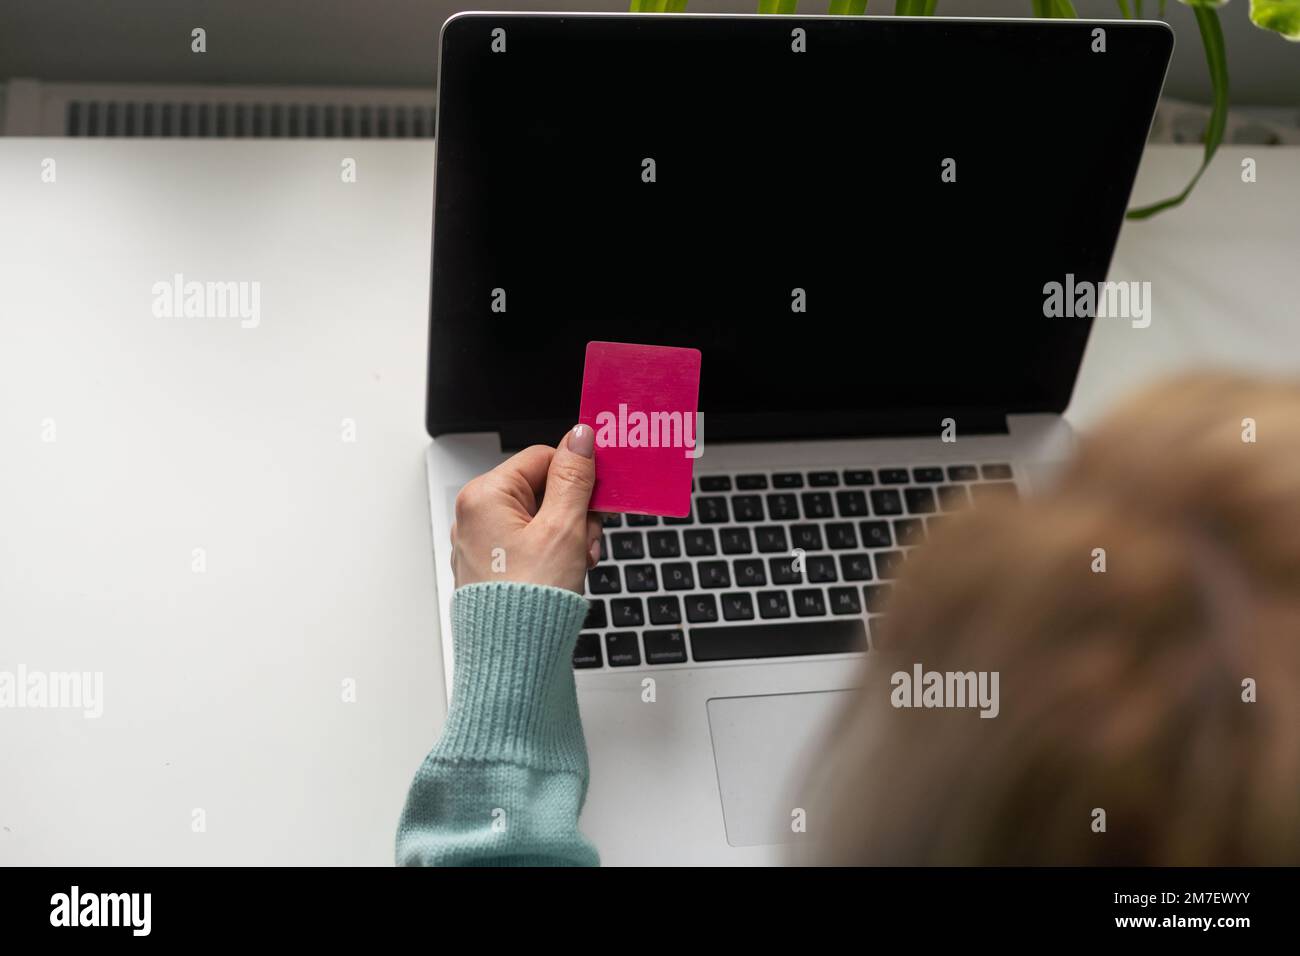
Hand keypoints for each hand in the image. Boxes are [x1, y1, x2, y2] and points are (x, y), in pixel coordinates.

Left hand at [450, 424, 602, 593]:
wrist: (514, 658)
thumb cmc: (529, 599)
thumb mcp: (564, 528)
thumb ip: (574, 478)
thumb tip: (580, 438)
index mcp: (485, 496)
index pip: (542, 457)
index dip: (577, 475)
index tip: (599, 494)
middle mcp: (476, 515)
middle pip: (543, 488)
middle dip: (575, 512)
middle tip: (586, 538)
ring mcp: (482, 542)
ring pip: (541, 518)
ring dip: (569, 535)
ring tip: (577, 562)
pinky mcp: (493, 566)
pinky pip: (530, 543)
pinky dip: (554, 553)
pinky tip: (565, 572)